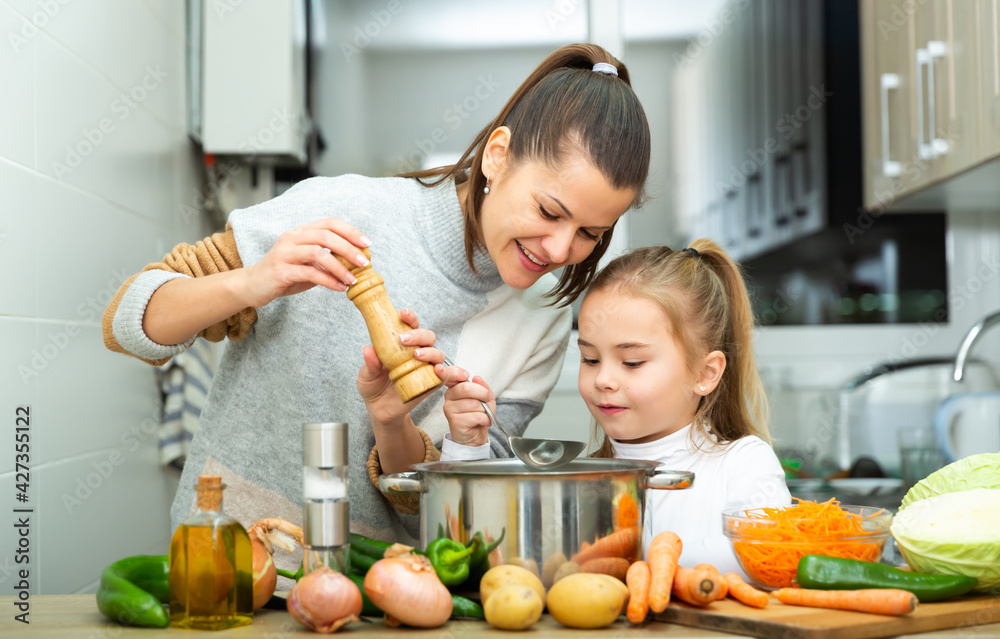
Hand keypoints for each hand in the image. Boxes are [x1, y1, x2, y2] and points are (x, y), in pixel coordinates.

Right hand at [238, 218, 371, 307]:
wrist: (251, 286)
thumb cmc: (284, 274)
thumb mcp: (308, 264)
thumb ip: (327, 260)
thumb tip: (355, 262)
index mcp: (301, 232)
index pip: (329, 223)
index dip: (350, 231)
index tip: (367, 243)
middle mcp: (292, 238)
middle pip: (326, 236)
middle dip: (349, 249)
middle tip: (364, 263)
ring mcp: (284, 253)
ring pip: (318, 253)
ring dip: (340, 267)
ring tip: (353, 279)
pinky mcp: (280, 270)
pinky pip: (309, 273)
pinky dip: (328, 280)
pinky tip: (339, 288)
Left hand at [357, 309, 443, 427]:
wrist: (379, 410)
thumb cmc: (373, 387)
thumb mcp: (366, 375)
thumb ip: (370, 363)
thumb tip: (367, 349)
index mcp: (402, 346)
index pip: (411, 326)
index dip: (410, 318)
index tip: (402, 313)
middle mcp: (417, 354)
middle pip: (428, 337)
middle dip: (419, 334)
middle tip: (404, 339)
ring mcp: (425, 369)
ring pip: (438, 354)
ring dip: (430, 352)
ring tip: (417, 355)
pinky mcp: (430, 385)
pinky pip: (442, 377)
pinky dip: (443, 372)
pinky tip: (436, 370)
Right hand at [439, 364, 494, 446]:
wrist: (475, 434)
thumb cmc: (478, 414)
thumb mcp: (485, 398)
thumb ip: (483, 387)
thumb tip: (477, 378)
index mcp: (455, 387)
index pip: (450, 374)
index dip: (456, 372)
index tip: (465, 375)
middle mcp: (449, 396)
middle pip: (466, 388)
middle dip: (483, 394)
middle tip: (486, 400)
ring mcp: (450, 409)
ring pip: (473, 404)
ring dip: (484, 410)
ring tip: (483, 415)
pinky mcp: (454, 421)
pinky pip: (475, 416)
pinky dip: (484, 419)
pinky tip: (482, 422)